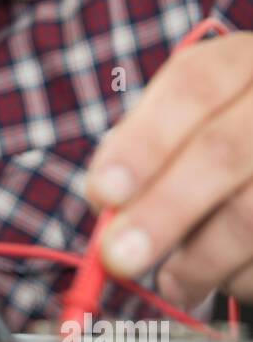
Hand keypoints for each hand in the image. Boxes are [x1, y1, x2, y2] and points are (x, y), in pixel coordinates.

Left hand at [84, 31, 252, 308]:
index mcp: (245, 60)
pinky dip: (241, 277)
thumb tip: (106, 200)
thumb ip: (149, 145)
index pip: (193, 87)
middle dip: (163, 211)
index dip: (144, 142)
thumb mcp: (196, 114)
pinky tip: (224, 278)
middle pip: (222, 152)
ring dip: (201, 260)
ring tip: (172, 281)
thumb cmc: (232, 132)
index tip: (103, 192)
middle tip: (119, 258)